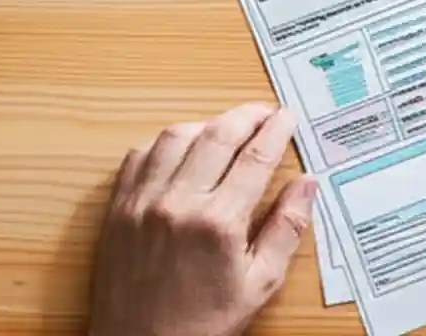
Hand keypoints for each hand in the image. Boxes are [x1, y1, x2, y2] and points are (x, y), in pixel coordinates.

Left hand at [89, 103, 316, 335]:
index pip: (256, 157)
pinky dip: (162, 144)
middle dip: (246, 116)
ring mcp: (143, 202)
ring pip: (175, 137)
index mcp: (219, 223)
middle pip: (218, 135)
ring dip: (205, 125)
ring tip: (225, 130)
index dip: (276, 130)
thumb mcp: (259, 284)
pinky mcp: (118, 208)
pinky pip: (138, 157)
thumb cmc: (203, 323)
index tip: (287, 117)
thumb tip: (307, 184)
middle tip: (263, 112)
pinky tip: (180, 151)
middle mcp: (178, 203)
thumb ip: (287, 229)